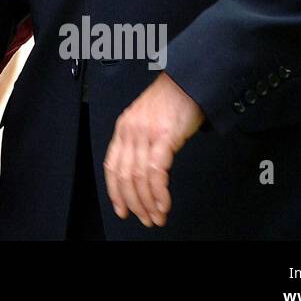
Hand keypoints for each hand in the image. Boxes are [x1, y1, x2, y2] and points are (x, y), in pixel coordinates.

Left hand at [103, 72, 204, 226]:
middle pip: (125, 176)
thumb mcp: (146, 120)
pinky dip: (159, 193)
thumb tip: (140, 172)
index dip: (115, 191)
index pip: (112, 165)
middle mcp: (130, 131)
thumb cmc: (171, 100)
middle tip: (145, 219)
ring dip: (148, 202)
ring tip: (157, 216)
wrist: (188, 81)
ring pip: (140, 177)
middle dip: (134, 203)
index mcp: (123, 127)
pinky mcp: (164, 136)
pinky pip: (156, 172)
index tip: (122, 209)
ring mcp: (146, 133)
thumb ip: (140, 141)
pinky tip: (164, 203)